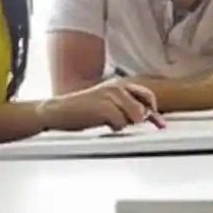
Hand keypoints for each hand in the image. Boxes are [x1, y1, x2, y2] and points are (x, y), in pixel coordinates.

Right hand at [36, 80, 158, 131]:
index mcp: (119, 85)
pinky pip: (121, 122)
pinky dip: (115, 128)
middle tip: (122, 123)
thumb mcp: (107, 105)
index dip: (152, 110)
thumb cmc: (82, 111)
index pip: (147, 95)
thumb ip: (127, 109)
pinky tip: (104, 125)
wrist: (57, 111)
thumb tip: (151, 120)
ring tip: (110, 123)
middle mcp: (117, 87)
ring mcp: (110, 95)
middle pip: (143, 109)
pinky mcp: (104, 106)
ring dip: (124, 124)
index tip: (155, 123)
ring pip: (135, 116)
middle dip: (137, 120)